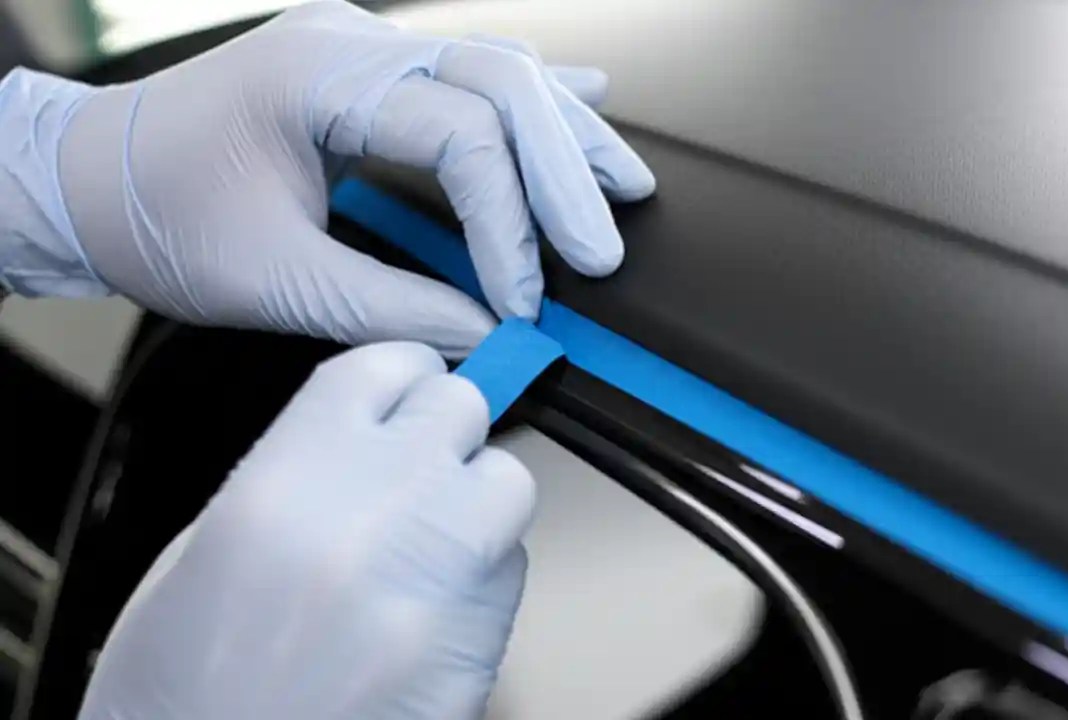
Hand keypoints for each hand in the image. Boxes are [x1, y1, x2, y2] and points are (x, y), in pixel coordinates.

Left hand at [56, 1, 654, 354]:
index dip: (508, 222)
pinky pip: (470, 73)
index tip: (525, 296)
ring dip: (566, 131)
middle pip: (500, 84)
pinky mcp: (367, 72)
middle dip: (562, 171)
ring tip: (623, 180)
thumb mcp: (275, 283)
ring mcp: (361, 48)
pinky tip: (585, 102)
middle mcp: (349, 44)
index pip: (459, 135)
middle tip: (604, 244)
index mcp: (318, 78)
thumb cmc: (157, 219)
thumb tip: (486, 336)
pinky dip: (532, 100)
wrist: (90, 178)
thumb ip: (393, 310)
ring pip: (499, 69)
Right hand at [78, 342, 534, 719]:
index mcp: (290, 476)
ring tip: (425, 545)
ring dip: (476, 500)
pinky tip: (433, 605)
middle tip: (416, 470)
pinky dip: (486, 572)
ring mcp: (440, 576)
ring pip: (507, 483)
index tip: (403, 390)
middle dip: (443, 433)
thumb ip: (298, 470)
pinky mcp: (482, 639)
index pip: (387, 367)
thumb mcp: (207, 546)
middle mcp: (375, 511)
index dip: (400, 378)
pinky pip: (513, 567)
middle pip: (461, 409)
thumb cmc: (186, 688)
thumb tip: (365, 438)